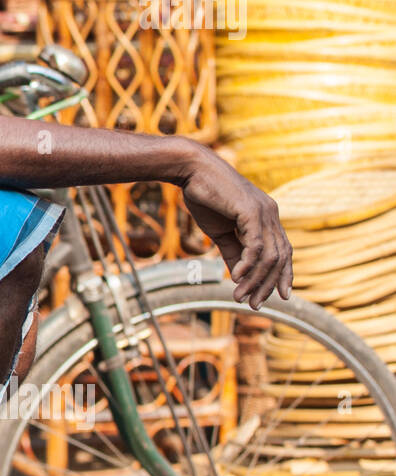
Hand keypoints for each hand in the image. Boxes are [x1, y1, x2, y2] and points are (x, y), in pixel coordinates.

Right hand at [179, 147, 291, 308]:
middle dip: (268, 285)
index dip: (283, 275)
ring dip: (255, 280)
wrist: (191, 170)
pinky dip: (248, 265)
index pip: (283, 251)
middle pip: (280, 258)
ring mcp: (264, 212)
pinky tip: (237, 278)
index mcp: (267, 217)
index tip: (280, 297)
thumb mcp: (221, 231)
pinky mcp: (251, 211)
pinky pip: (256, 246)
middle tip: (256, 305)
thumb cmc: (205, 196)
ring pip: (269, 255)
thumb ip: (233, 252)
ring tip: (240, 297)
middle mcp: (271, 214)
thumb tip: (240, 276)